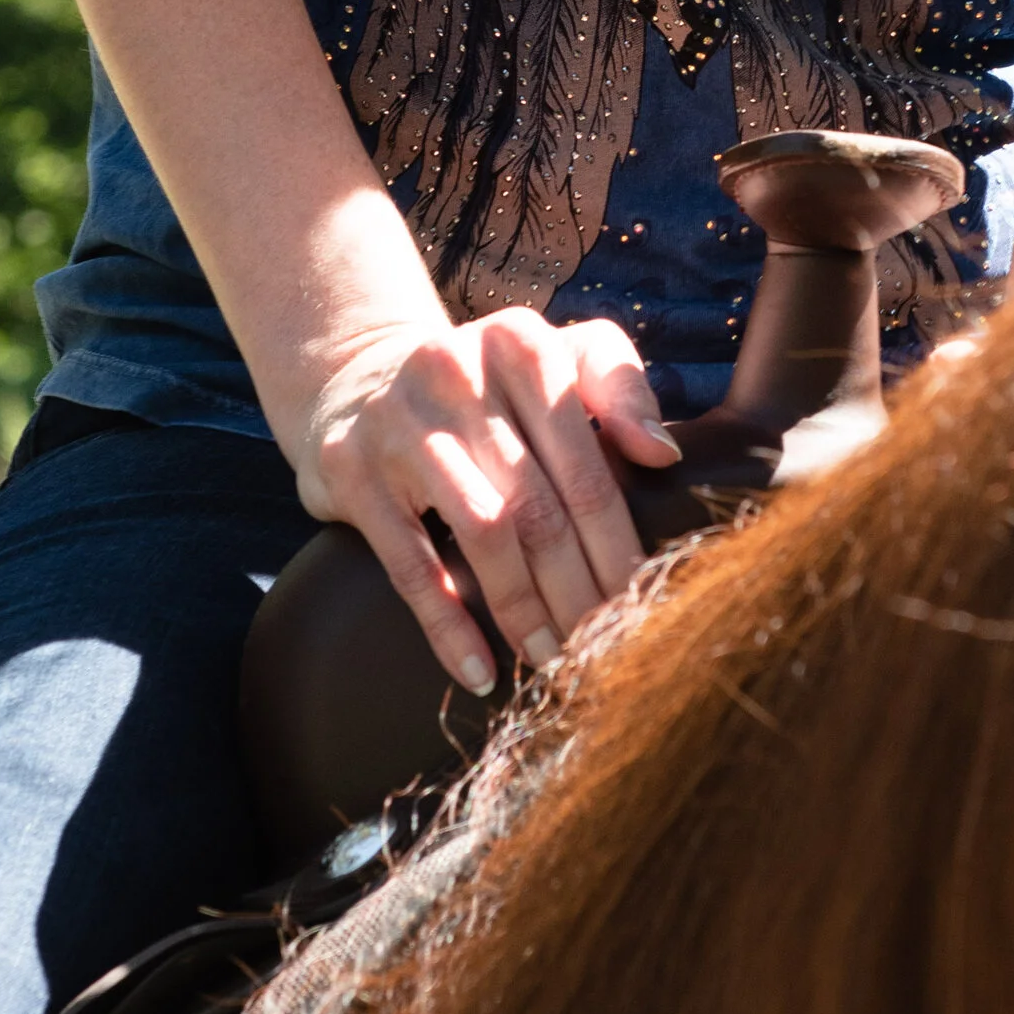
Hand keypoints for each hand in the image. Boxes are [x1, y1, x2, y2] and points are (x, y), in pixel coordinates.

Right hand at [287, 307, 680, 692]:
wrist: (358, 379)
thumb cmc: (485, 385)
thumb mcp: (552, 359)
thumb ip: (619, 389)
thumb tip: (663, 454)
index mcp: (520, 343)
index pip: (585, 462)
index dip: (618, 541)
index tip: (642, 597)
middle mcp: (457, 370)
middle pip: (538, 505)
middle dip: (579, 588)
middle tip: (604, 647)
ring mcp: (398, 420)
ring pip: (482, 532)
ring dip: (524, 610)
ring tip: (554, 660)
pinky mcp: (351, 468)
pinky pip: (410, 563)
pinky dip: (448, 625)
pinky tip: (480, 670)